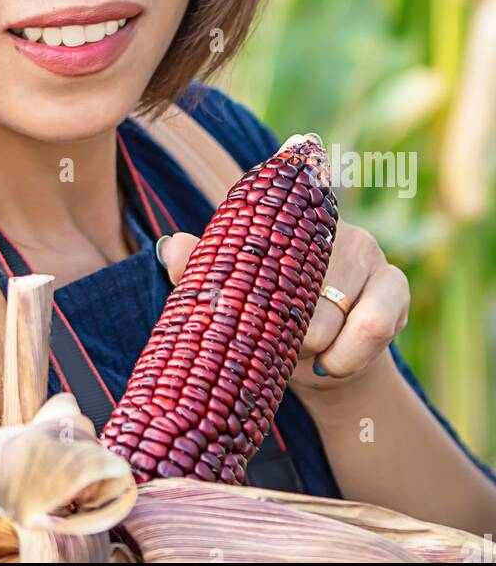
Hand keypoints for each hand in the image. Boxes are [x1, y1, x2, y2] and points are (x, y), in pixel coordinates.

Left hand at [156, 135, 410, 395]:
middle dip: (292, 329)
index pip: (282, 201)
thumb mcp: (234, 302)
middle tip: (283, 343)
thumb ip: (203, 274)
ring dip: (320, 348)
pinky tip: (334, 364)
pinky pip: (372, 326)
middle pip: (307, 281)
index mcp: (288, 218)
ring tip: (308, 356)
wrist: (323, 364)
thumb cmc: (271, 322)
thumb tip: (170, 247)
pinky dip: (348, 356)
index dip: (269, 232)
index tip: (258, 266)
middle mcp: (331, 223)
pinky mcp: (396, 285)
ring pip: (340, 310)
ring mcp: (369, 251)